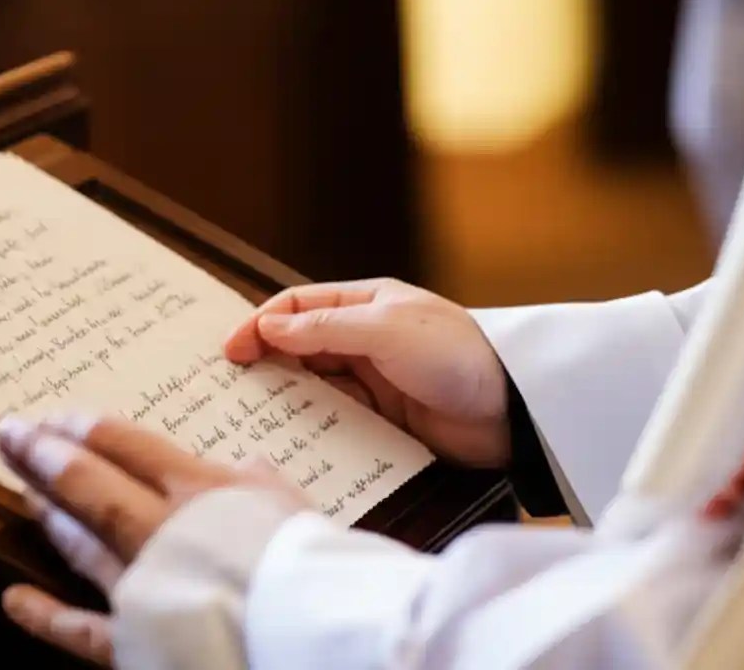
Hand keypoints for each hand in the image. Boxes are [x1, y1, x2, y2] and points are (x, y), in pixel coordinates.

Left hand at [0, 413, 307, 665]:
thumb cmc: (313, 565)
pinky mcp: (138, 641)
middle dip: (43, 455)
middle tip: (9, 433)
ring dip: (48, 514)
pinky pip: (81, 629)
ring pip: (80, 543)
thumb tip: (245, 463)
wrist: (315, 631)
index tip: (54, 417)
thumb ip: (259, 482)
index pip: (127, 447)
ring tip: (23, 491)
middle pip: (88, 483)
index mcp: (198, 490)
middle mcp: (159, 530)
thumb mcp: (292, 504)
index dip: (85, 429)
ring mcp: (142, 586)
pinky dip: (45, 616)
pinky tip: (14, 600)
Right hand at [225, 278, 509, 466]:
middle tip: (229, 387)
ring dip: (284, 398)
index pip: (299, 306)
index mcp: (367, 304)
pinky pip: (337, 420)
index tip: (231, 351)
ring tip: (250, 416)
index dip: (260, 323)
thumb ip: (326, 329)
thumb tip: (270, 327)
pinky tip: (291, 439)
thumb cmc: (458, 357)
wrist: (514, 413)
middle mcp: (366, 338)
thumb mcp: (387, 331)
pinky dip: (312, 427)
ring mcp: (374, 380)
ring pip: (314, 386)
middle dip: (264, 362)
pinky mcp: (384, 419)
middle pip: (299, 346)